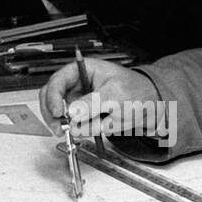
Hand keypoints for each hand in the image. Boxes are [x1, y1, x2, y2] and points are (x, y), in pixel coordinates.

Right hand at [38, 59, 158, 136]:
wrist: (151, 106)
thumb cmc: (137, 91)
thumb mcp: (116, 95)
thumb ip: (93, 103)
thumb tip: (73, 112)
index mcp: (83, 70)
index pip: (58, 81)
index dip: (53, 97)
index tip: (58, 113)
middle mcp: (77, 85)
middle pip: (50, 97)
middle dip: (52, 114)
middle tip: (59, 128)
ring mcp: (79, 101)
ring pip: (60, 115)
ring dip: (67, 125)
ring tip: (83, 129)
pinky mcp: (83, 116)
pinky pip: (74, 126)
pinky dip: (80, 131)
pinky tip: (93, 128)